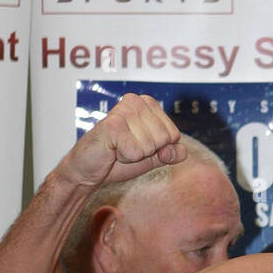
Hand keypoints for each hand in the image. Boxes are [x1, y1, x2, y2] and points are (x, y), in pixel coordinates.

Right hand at [57, 93, 184, 190]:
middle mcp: (135, 102)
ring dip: (135, 155)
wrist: (89, 170)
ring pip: (151, 146)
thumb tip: (183, 151)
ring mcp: (123, 111)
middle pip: (165, 139)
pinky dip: (126, 158)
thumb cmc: (117, 160)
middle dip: (148, 152)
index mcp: (147, 104)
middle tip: (127, 148)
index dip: (159, 149)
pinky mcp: (113, 125)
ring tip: (118, 149)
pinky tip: (113, 150)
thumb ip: (168, 153)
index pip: (174, 134)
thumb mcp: (150, 157)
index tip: (139, 146)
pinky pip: (136, 152)